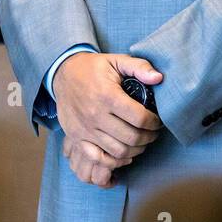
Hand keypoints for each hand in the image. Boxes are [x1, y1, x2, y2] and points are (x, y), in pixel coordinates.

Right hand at [55, 52, 162, 187]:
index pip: (140, 118)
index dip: (154, 122)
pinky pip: (98, 158)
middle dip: (149, 137)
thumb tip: (159, 78)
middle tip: (153, 132)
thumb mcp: (117, 60)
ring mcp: (85, 129)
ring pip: (118, 151)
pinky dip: (115, 161)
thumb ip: (140, 67)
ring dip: (136, 150)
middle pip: (131, 137)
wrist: (63, 74)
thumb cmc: (93, 68)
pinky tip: (125, 154)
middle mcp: (96, 115)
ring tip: (142, 142)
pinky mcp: (77, 138)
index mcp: (108, 96)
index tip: (158, 121)